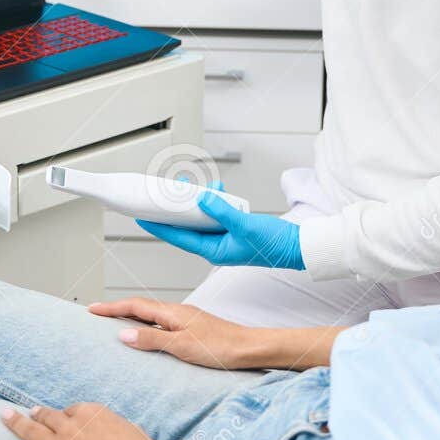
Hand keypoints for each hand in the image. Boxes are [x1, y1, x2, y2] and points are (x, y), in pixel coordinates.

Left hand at [0, 401, 173, 439]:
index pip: (73, 410)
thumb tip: (108, 433)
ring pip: (31, 430)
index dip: (68, 417)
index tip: (65, 421)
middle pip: (49, 416)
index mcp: (93, 412)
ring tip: (3, 415)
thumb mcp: (131, 431)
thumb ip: (112, 428)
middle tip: (24, 410)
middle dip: (36, 413)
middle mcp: (72, 425)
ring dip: (15, 421)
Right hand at [89, 297, 267, 368]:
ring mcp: (186, 319)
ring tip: (114, 325)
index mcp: (172, 312)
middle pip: (140, 307)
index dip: (111, 307)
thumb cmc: (221, 347)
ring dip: (131, 318)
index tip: (92, 309)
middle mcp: (178, 312)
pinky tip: (147, 335)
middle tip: (97, 315)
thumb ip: (152, 339)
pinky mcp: (192, 328)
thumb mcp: (181, 346)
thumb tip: (123, 334)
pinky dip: (147, 326)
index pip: (134, 306)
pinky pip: (162, 323)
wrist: (249, 348)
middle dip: (117, 310)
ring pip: (151, 315)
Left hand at [138, 190, 302, 268]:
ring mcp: (226, 238)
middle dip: (175, 211)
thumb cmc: (273, 245)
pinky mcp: (235, 229)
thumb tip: (201, 198)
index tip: (143, 218)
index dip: (160, 227)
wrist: (297, 247)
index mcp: (214, 251)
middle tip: (161, 196)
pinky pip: (217, 214)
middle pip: (187, 227)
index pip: (179, 237)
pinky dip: (216, 202)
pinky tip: (217, 191)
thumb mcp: (245, 225)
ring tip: (191, 188)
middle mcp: (217, 245)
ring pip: (202, 218)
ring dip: (197, 203)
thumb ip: (222, 211)